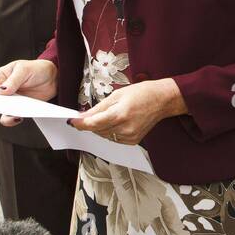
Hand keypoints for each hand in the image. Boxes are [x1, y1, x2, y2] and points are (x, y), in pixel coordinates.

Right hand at [0, 59, 57, 127]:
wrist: (54, 78)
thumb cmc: (36, 69)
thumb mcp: (24, 70)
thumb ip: (12, 80)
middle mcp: (2, 90)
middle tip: (0, 107)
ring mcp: (10, 100)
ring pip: (1, 111)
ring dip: (5, 113)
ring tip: (13, 113)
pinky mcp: (19, 108)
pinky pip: (12, 117)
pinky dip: (13, 119)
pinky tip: (19, 117)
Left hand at [69, 78, 185, 144]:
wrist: (162, 100)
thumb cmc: (142, 93)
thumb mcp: (117, 95)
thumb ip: (98, 108)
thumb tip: (83, 116)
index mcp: (120, 114)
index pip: (93, 124)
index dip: (80, 123)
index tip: (71, 121)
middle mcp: (125, 128)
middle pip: (97, 130)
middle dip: (90, 123)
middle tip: (88, 115)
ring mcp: (129, 136)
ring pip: (104, 135)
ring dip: (100, 127)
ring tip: (109, 115)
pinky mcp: (133, 141)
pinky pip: (113, 138)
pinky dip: (110, 131)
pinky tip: (117, 122)